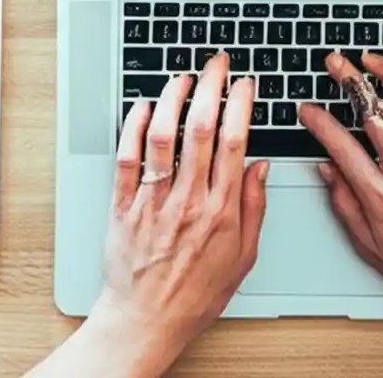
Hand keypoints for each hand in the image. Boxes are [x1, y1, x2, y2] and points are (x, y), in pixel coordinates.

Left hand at [28, 53, 268, 377]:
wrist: (147, 318)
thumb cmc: (195, 293)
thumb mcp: (243, 257)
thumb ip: (254, 209)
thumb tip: (260, 167)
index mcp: (221, 210)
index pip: (235, 142)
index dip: (241, 105)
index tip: (245, 84)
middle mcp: (188, 200)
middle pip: (201, 129)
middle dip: (211, 88)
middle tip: (216, 64)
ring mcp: (153, 200)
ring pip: (162, 136)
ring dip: (172, 98)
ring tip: (181, 76)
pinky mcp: (122, 205)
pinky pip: (127, 157)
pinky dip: (133, 127)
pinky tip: (142, 106)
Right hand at [302, 52, 382, 376]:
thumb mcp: (370, 248)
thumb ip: (344, 205)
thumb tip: (326, 171)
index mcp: (382, 198)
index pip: (340, 146)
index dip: (318, 122)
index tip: (306, 108)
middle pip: (375, 115)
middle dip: (350, 81)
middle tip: (336, 63)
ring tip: (375, 60)